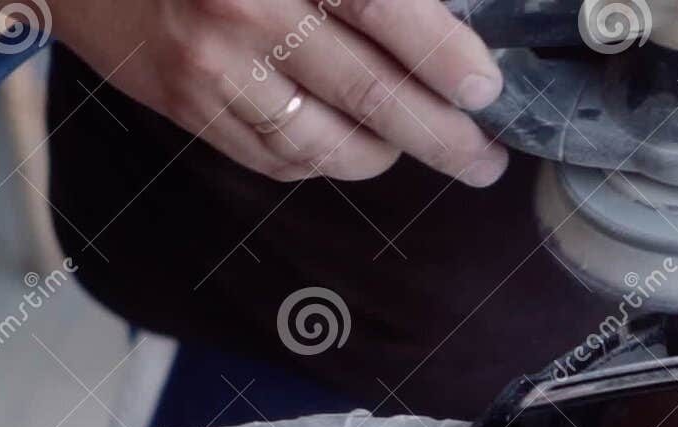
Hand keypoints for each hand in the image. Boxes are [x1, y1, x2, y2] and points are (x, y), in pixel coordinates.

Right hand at [44, 0, 508, 183]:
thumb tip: (442, 20)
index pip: (387, 12)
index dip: (447, 58)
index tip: (487, 90)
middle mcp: (248, 12)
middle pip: (373, 95)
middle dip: (445, 137)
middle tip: (484, 159)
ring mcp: (215, 68)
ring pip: (330, 144)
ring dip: (388, 155)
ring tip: (423, 149)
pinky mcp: (189, 108)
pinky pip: (280, 160)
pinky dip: (328, 161)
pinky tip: (353, 145)